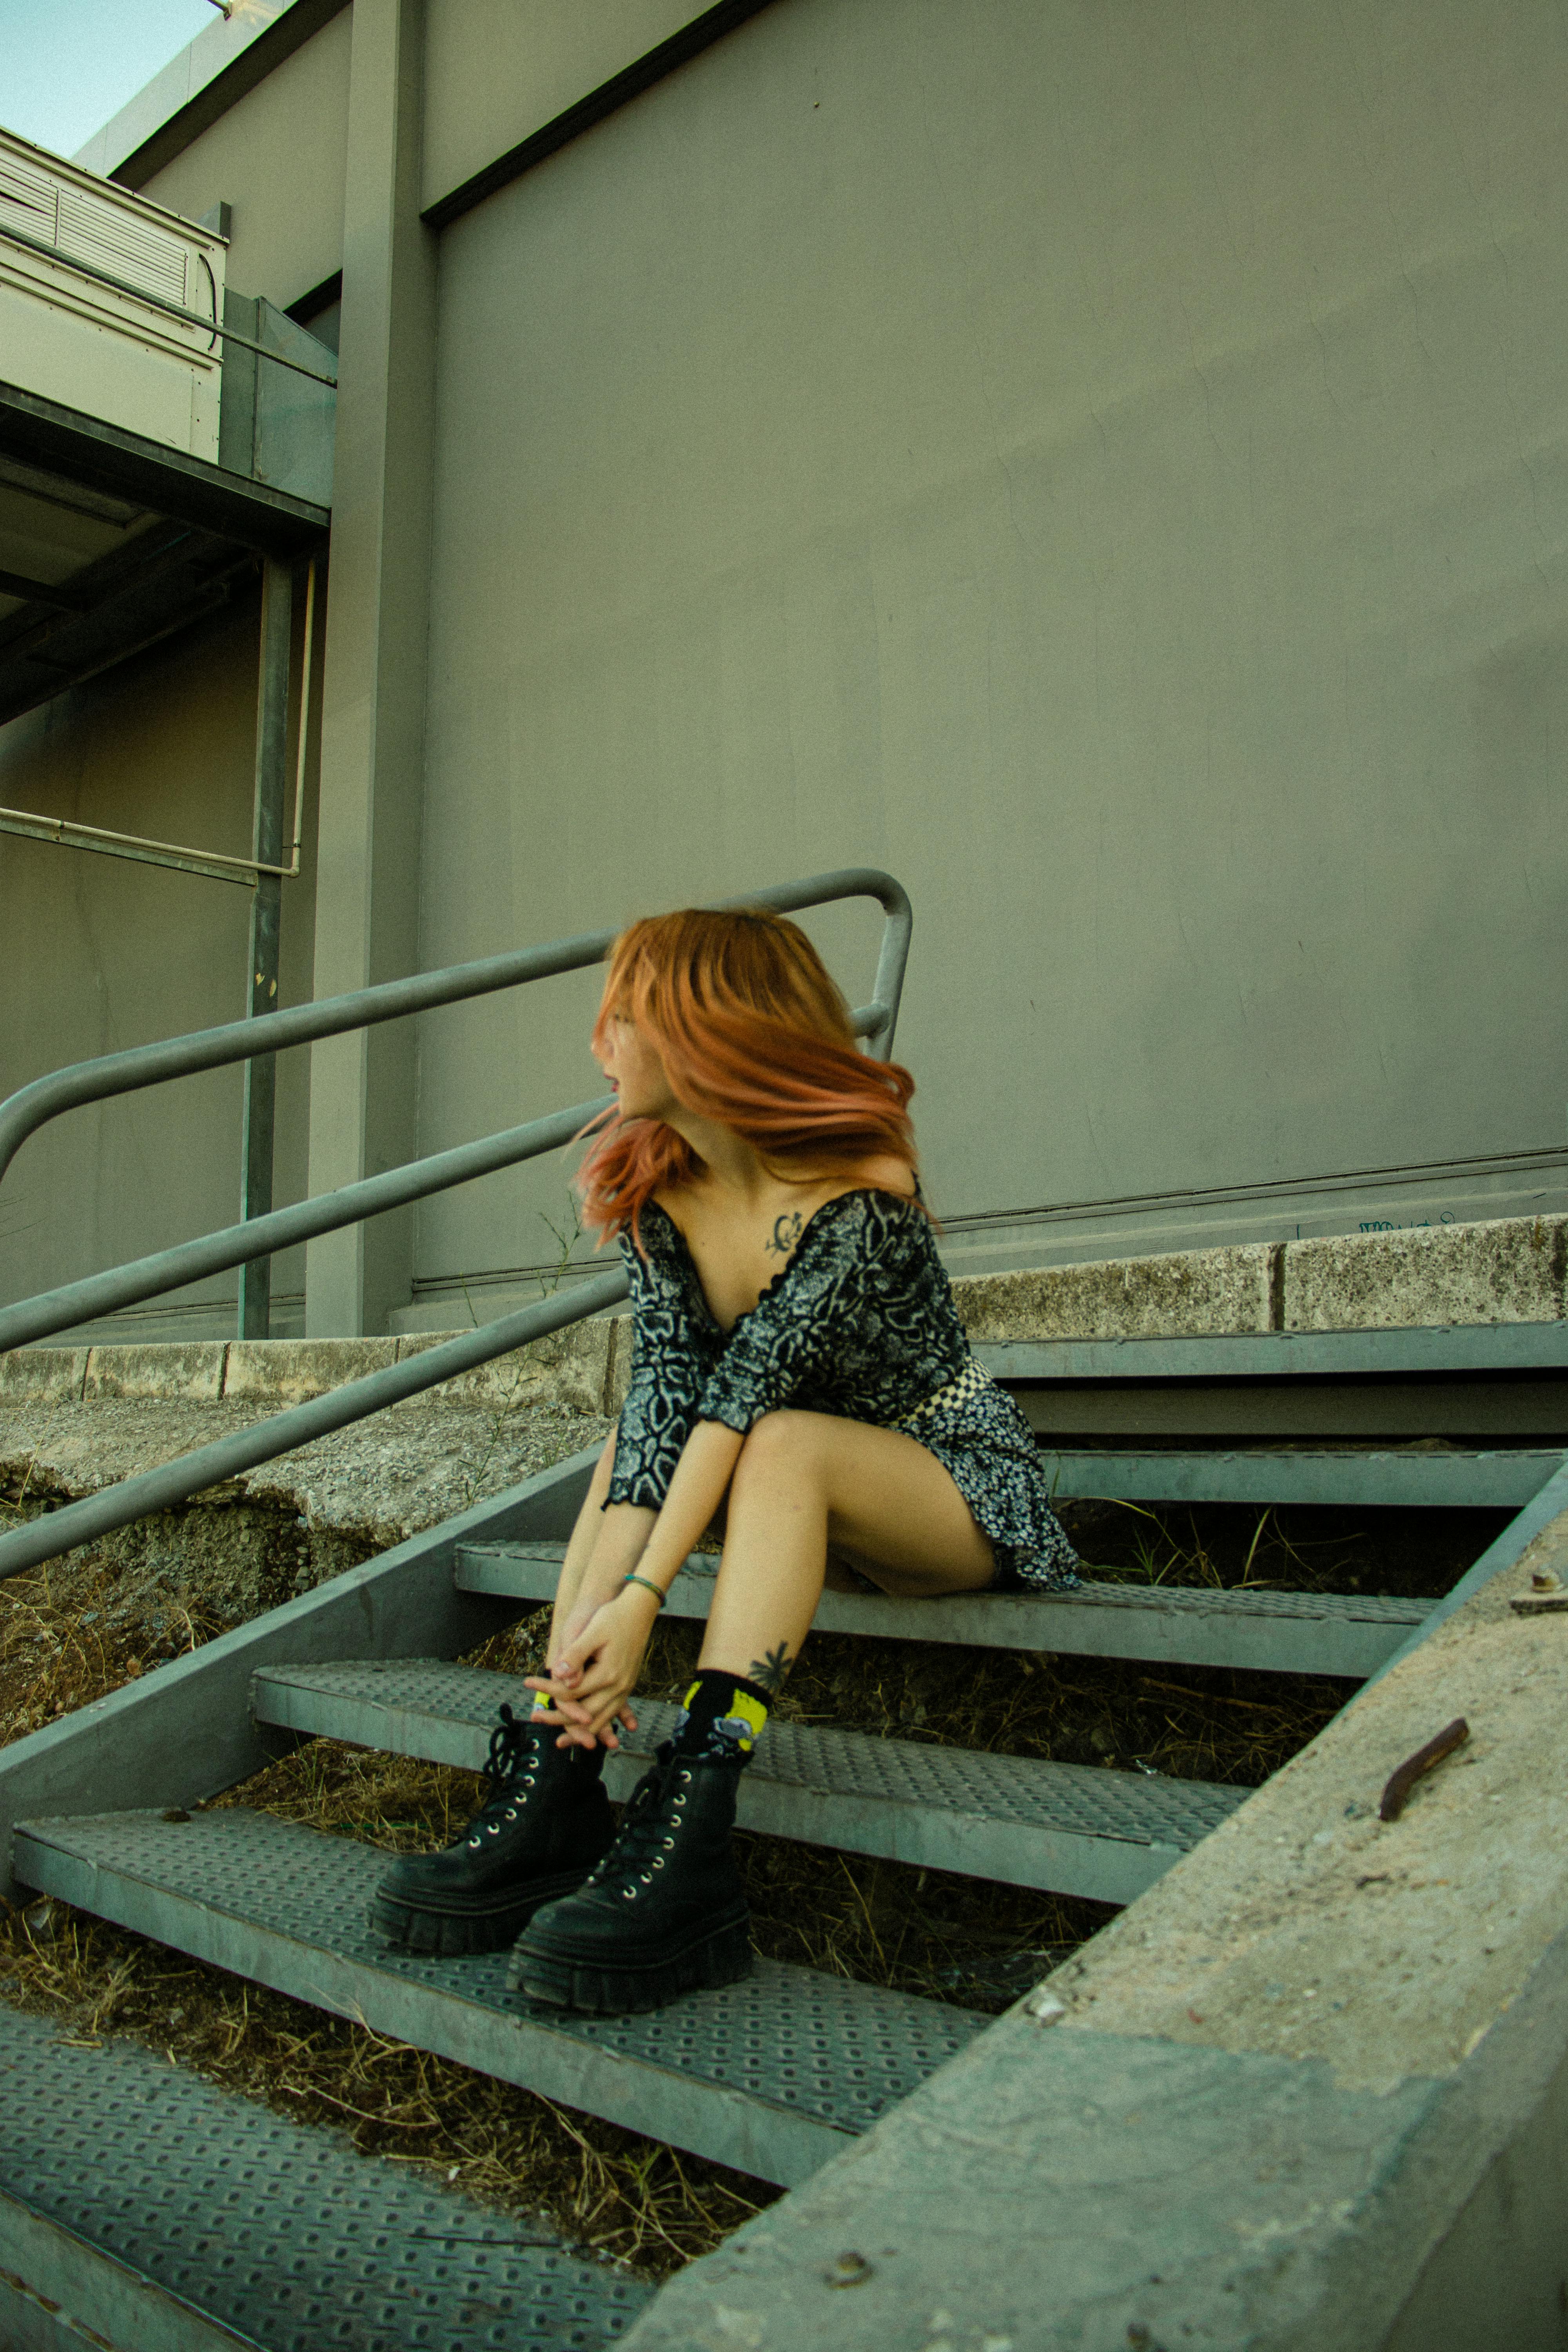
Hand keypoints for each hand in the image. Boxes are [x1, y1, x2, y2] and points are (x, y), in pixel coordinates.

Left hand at [525, 1585, 658, 1748]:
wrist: (639, 1610)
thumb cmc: (614, 1617)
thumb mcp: (592, 1632)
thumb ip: (576, 1655)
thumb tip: (557, 1674)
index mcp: (608, 1674)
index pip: (570, 1691)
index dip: (547, 1689)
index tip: (528, 1682)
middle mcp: (618, 1687)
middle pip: (584, 1714)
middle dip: (558, 1718)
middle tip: (535, 1718)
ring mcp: (624, 1689)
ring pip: (600, 1721)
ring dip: (579, 1733)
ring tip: (561, 1741)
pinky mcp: (626, 1687)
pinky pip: (611, 1714)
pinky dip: (600, 1726)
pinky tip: (591, 1734)